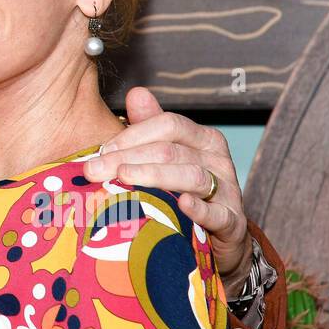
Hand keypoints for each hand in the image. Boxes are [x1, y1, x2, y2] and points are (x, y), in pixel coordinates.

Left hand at [82, 86, 250, 295]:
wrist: (220, 236)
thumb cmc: (183, 190)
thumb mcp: (167, 155)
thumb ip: (150, 126)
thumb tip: (135, 92)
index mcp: (202, 138)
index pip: (167, 125)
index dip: (132, 135)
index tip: (100, 152)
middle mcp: (218, 159)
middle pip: (171, 151)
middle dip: (129, 159)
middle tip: (95, 171)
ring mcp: (228, 190)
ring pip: (191, 176)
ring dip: (153, 177)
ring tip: (124, 180)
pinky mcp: (233, 221)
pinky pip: (217, 213)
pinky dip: (199, 209)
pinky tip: (180, 205)